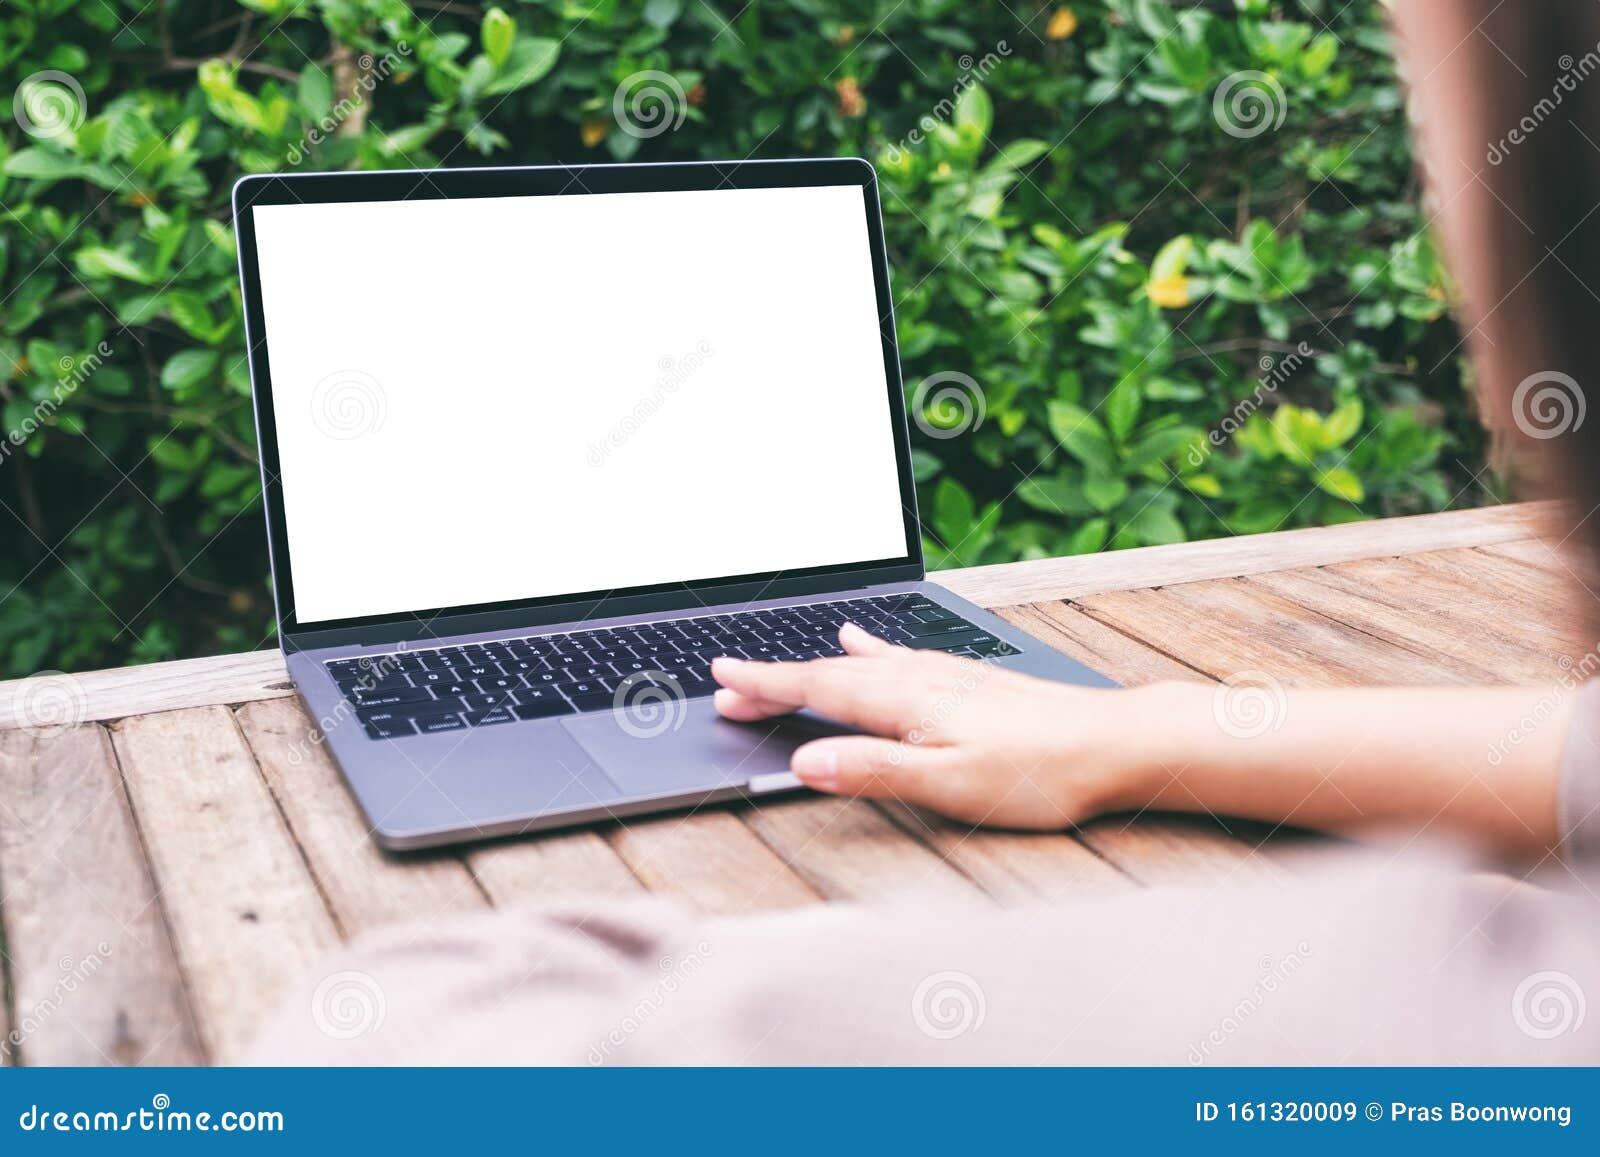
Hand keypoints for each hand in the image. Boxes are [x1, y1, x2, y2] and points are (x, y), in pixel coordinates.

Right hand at [710, 623, 1159, 827]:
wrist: (1114, 743)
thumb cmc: (1039, 773)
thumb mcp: (947, 785)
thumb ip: (871, 769)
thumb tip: (802, 762)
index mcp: (905, 702)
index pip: (817, 691)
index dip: (766, 687)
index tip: (722, 683)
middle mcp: (920, 678)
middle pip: (831, 674)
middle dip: (776, 678)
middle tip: (728, 685)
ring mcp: (946, 674)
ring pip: (861, 663)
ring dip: (814, 666)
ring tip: (777, 663)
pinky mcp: (968, 679)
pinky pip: (898, 655)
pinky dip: (868, 649)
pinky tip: (865, 640)